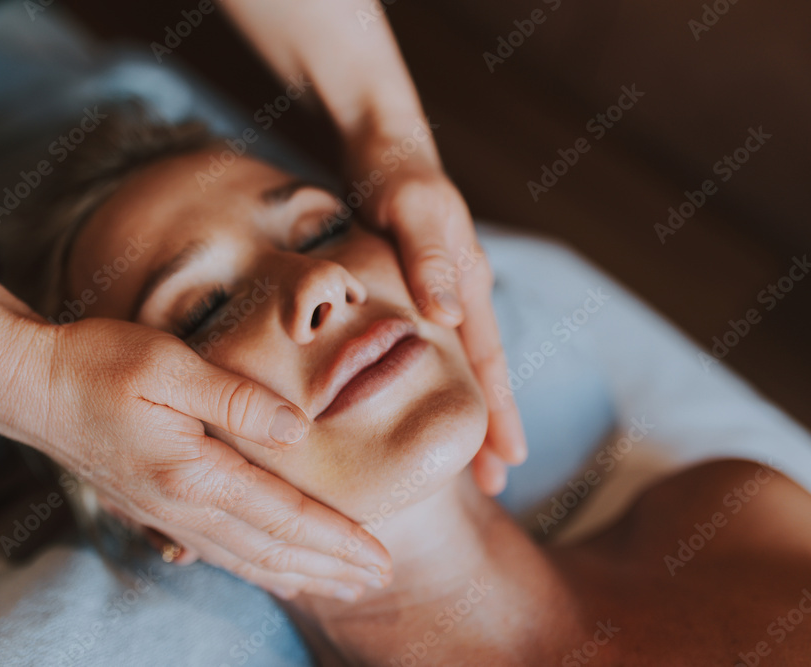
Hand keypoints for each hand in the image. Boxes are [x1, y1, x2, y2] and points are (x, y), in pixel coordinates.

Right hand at [28, 318, 391, 599]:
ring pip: (246, 558)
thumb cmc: (98, 364)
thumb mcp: (170, 364)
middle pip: (272, 549)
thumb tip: (299, 428)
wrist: (29, 387)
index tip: (380, 560)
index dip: (337, 540)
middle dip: (330, 567)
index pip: (284, 516)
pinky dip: (255, 568)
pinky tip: (274, 573)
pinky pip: (215, 551)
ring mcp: (164, 513)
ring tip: (340, 586)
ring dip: (299, 574)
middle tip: (378, 582)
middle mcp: (183, 505)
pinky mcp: (151, 508)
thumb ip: (236, 398)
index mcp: (195, 472)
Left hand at [344, 125, 527, 494]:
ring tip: (465, 453)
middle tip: (497, 483)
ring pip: (459, 364)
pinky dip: (437, 378)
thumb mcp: (412, 209)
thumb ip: (430, 259)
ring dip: (466, 407)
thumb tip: (449, 318)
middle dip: (492, 428)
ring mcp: (443, 290)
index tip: (508, 464)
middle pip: (484, 374)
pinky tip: (426, 396)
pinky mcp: (417, 286)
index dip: (498, 416)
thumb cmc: (396, 175)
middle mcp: (462, 293)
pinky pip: (434, 345)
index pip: (489, 364)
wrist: (383, 142)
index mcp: (468, 284)